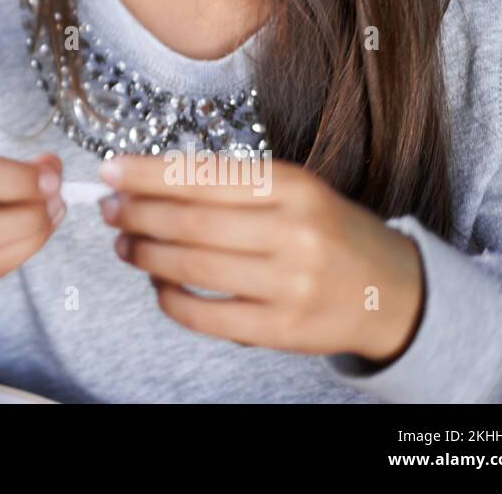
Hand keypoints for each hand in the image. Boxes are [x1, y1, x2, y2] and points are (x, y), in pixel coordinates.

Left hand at [99, 151, 424, 363]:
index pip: (203, 176)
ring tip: (125, 245)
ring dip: (146, 254)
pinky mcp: (284, 330)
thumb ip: (230, 185)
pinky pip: (208, 316)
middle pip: (191, 221)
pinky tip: (158, 285)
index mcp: (293, 186)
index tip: (110, 172)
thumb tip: (149, 182)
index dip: (148, 175)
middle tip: (109, 211)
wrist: (393, 291)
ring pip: (193, 267)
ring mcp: (290, 284)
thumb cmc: (327, 231)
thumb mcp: (293, 191)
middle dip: (138, 214)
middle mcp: (293, 232)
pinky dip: (171, 300)